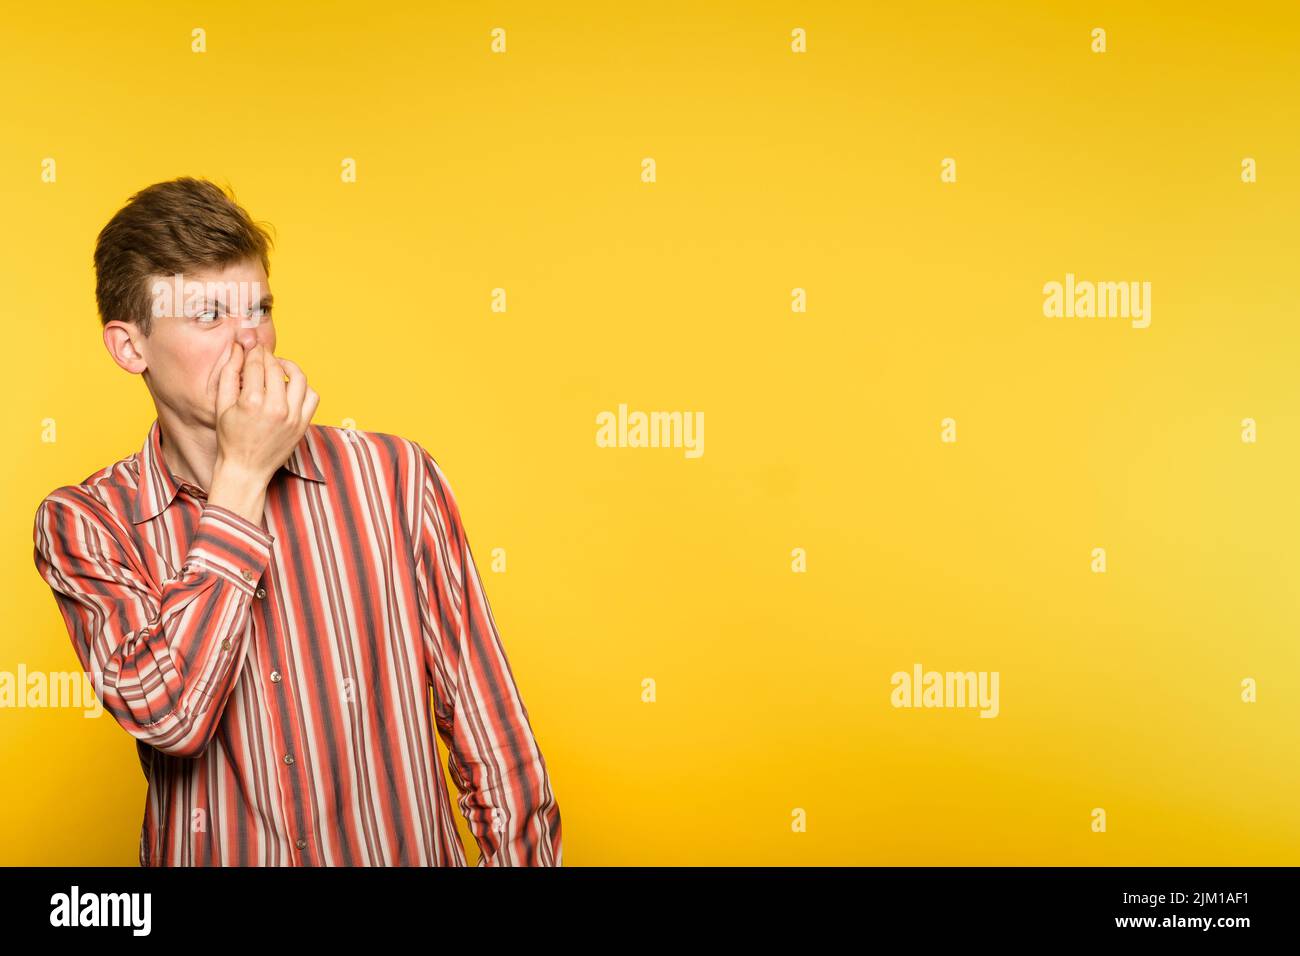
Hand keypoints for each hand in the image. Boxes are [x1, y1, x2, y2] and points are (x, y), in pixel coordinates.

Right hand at [212, 343, 319, 482]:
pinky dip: (304, 387)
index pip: (257, 364)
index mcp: (252, 402)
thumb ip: (229, 373)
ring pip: (299, 379)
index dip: (254, 352)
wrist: (246, 469)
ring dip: (290, 367)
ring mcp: (293, 417)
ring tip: (280, 367)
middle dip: (269, 357)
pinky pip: (312, 397)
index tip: (253, 347)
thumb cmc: (230, 438)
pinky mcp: (303, 425)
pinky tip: (291, 386)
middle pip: (276, 368)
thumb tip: (237, 348)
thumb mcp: (222, 405)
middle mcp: (276, 408)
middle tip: (263, 355)